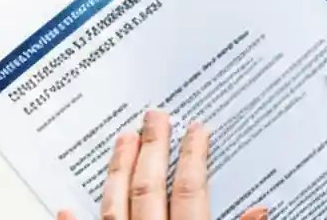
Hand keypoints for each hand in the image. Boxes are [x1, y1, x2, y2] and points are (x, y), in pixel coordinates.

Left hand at [56, 110, 265, 219]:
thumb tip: (262, 210)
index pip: (191, 189)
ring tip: (122, 139)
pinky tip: (64, 208)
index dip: (194, 155)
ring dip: (118, 170)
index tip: (197, 128)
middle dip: (153, 147)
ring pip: (115, 207)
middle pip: (149, 188)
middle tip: (156, 116)